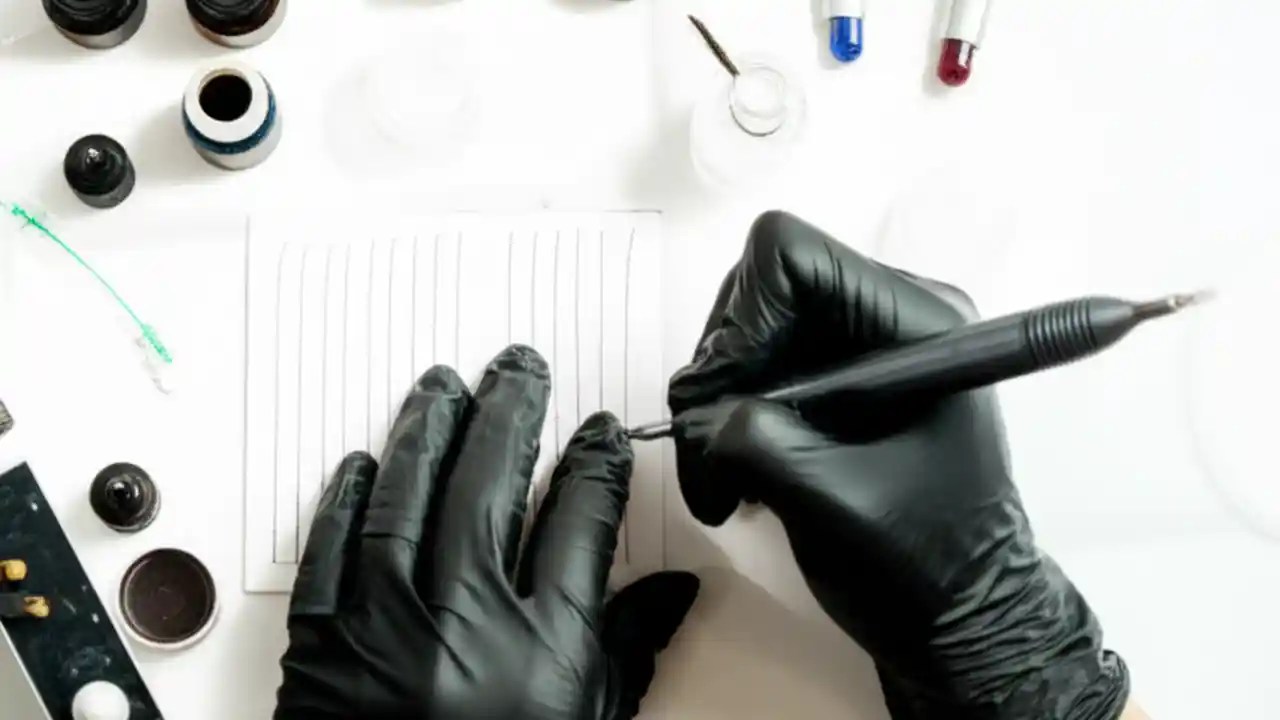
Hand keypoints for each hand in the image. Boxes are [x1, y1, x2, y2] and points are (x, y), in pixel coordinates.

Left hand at [276, 345, 697, 719]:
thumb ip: (626, 656)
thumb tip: (672, 596)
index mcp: (543, 656)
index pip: (579, 522)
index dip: (594, 465)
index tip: (599, 435)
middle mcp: (465, 630)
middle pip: (491, 485)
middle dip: (511, 413)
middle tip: (518, 369)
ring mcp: (385, 633)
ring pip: (406, 500)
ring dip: (427, 432)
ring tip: (444, 385)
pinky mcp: (322, 650)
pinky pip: (331, 554)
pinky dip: (344, 501)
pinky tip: (361, 462)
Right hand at [668, 212, 1128, 718]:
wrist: (964, 619)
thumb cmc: (924, 566)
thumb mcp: (834, 503)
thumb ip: (762, 441)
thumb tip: (699, 411)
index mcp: (918, 324)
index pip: (795, 258)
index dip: (742, 319)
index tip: (721, 399)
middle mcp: (891, 316)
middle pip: (764, 289)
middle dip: (724, 366)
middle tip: (708, 448)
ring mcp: (865, 346)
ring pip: (753, 330)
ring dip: (721, 401)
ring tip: (723, 481)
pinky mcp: (842, 379)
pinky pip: (763, 367)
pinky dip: (733, 416)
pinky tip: (742, 476)